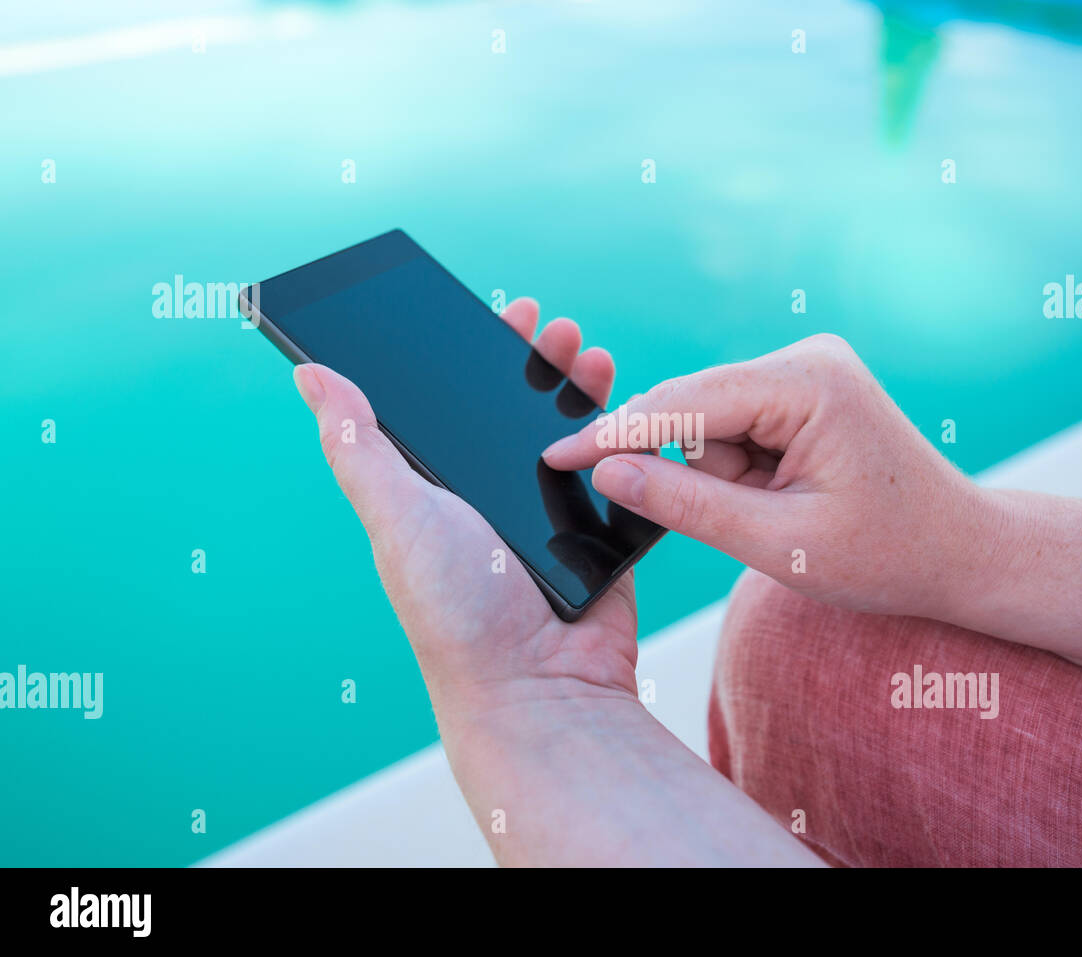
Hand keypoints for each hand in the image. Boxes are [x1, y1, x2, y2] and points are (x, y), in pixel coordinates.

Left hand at [292, 298, 639, 720]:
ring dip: (581, 386)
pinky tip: (625, 404)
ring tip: (588, 353)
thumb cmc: (456, 610)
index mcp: (439, 487)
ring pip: (570, 430)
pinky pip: (614, 469)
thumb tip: (308, 374)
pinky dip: (622, 433)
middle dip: (536, 358)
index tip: (496, 312)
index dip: (474, 353)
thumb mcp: (397, 517)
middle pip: (517, 407)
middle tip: (551, 326)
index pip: (453, 403)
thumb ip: (358, 447)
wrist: (540, 686)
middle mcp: (492, 494)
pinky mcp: (598, 528)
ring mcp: (549, 510)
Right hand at [543, 333, 991, 618]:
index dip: (615, 433)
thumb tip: (605, 472)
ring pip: (708, 420)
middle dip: (678, 464)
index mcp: (808, 384)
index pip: (684, 401)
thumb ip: (686, 504)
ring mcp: (805, 371)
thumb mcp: (779, 544)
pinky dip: (730, 470)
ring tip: (774, 519)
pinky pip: (731, 426)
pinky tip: (770, 503)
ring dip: (715, 475)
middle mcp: (806, 359)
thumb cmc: (888, 556)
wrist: (960, 553)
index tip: (554, 455)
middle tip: (712, 519)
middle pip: (692, 404)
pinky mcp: (800, 392)